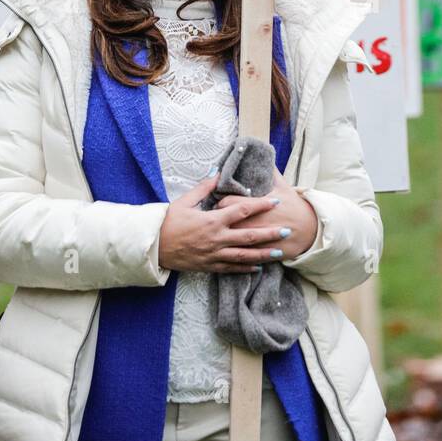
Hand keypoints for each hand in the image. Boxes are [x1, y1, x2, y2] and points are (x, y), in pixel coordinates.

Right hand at [158, 172, 313, 272]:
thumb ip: (204, 187)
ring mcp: (214, 255)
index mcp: (212, 220)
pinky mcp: (209, 266)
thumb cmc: (169, 221)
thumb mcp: (186, 200)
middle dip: (270, 233)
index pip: (242, 210)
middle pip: (249, 236)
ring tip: (280, 253)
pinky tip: (258, 267)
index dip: (260, 205)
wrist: (154, 246)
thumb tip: (218, 172)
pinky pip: (231, 269)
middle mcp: (217, 239)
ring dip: (263, 254)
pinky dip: (246, 268)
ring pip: (244, 256)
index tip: (275, 201)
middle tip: (287, 230)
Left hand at [208, 166, 318, 261]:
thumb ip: (270, 172)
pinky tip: (228, 249)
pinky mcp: (261, 253)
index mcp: (257, 205)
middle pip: (225, 221)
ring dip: (223, 236)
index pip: (228, 202)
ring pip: (231, 240)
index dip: (220, 202)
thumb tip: (264, 155)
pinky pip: (243, 255)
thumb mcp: (283, 186)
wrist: (310, 229)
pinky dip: (234, 252)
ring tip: (218, 233)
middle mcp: (254, 223)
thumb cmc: (294, 206)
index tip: (218, 202)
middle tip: (214, 218)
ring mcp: (257, 240)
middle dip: (218, 219)